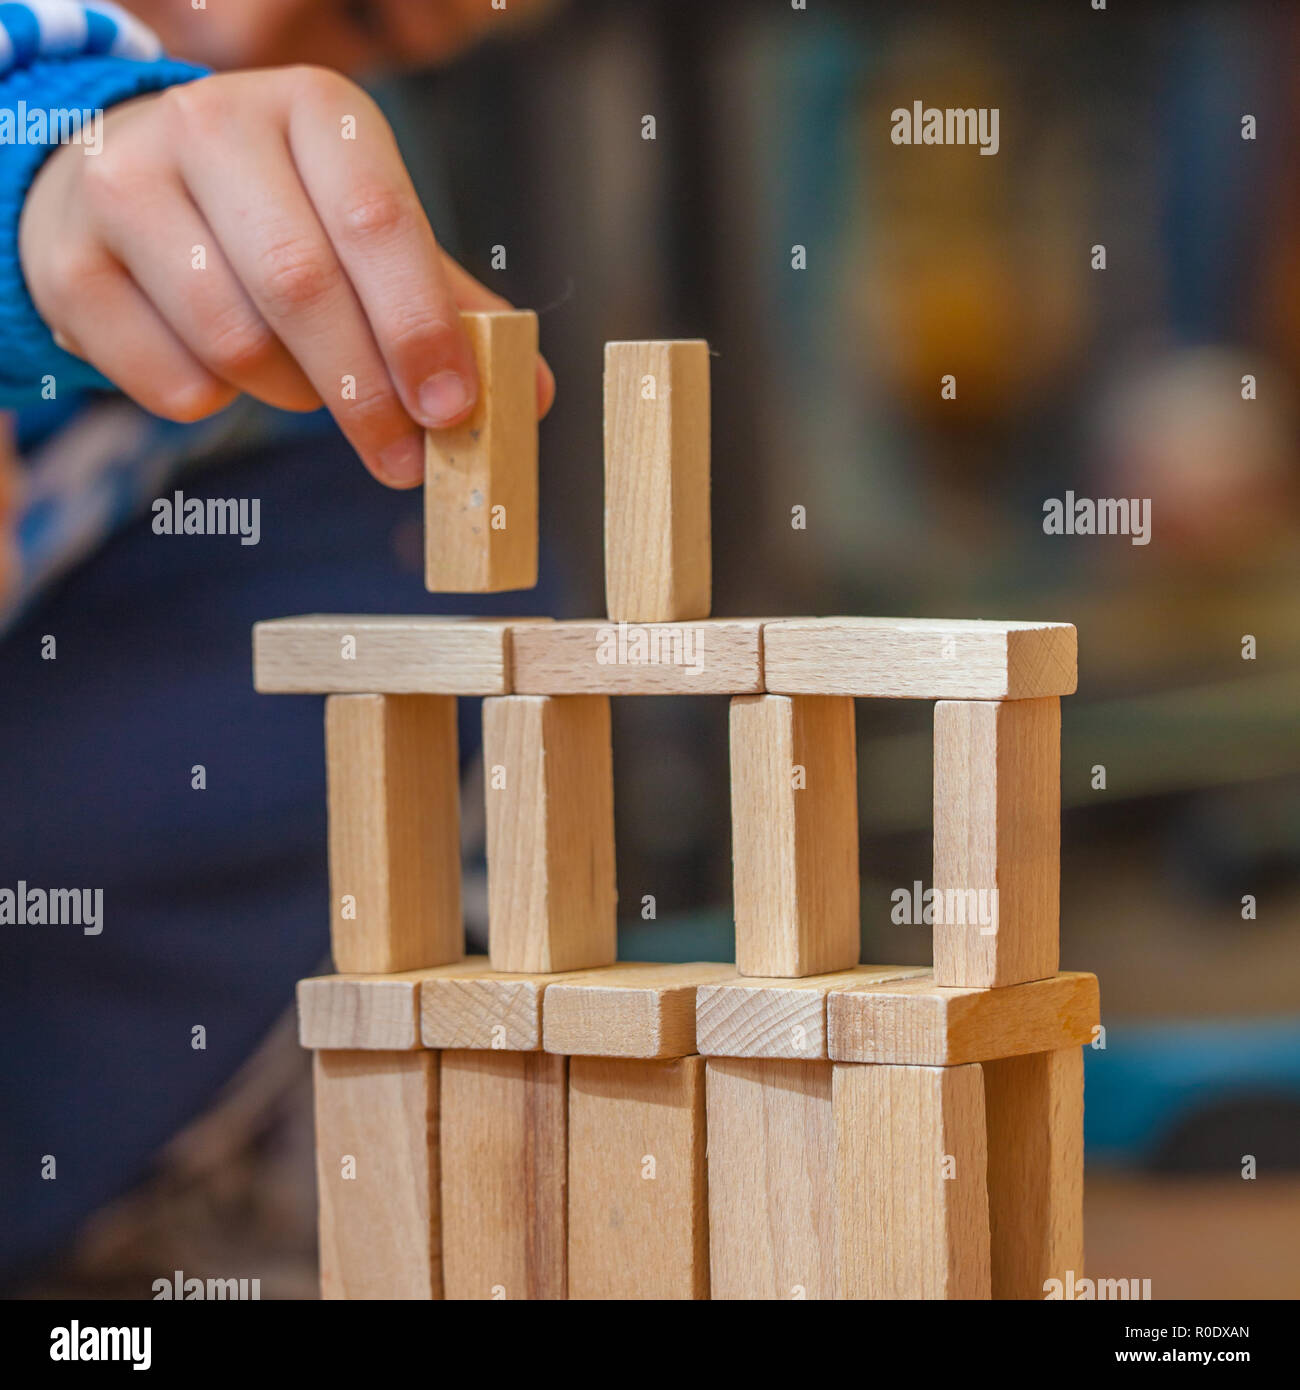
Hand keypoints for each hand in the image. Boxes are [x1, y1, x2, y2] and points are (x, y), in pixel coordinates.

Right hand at [18, 67, 553, 486]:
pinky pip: (168, 380)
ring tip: (307, 389)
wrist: (124, 181)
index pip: (379, 222)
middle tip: (402, 463)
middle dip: (365, 394)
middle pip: (302, 286)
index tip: (453, 412)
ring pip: (234, 338)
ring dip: (291, 395)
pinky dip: (216, 404)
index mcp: (315, 111)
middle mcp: (215, 124)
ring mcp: (128, 185)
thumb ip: (448, 307)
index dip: (420, 327)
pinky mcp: (71, 260)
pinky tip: (225, 373)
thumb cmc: (279, 218)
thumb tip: (529, 394)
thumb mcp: (367, 234)